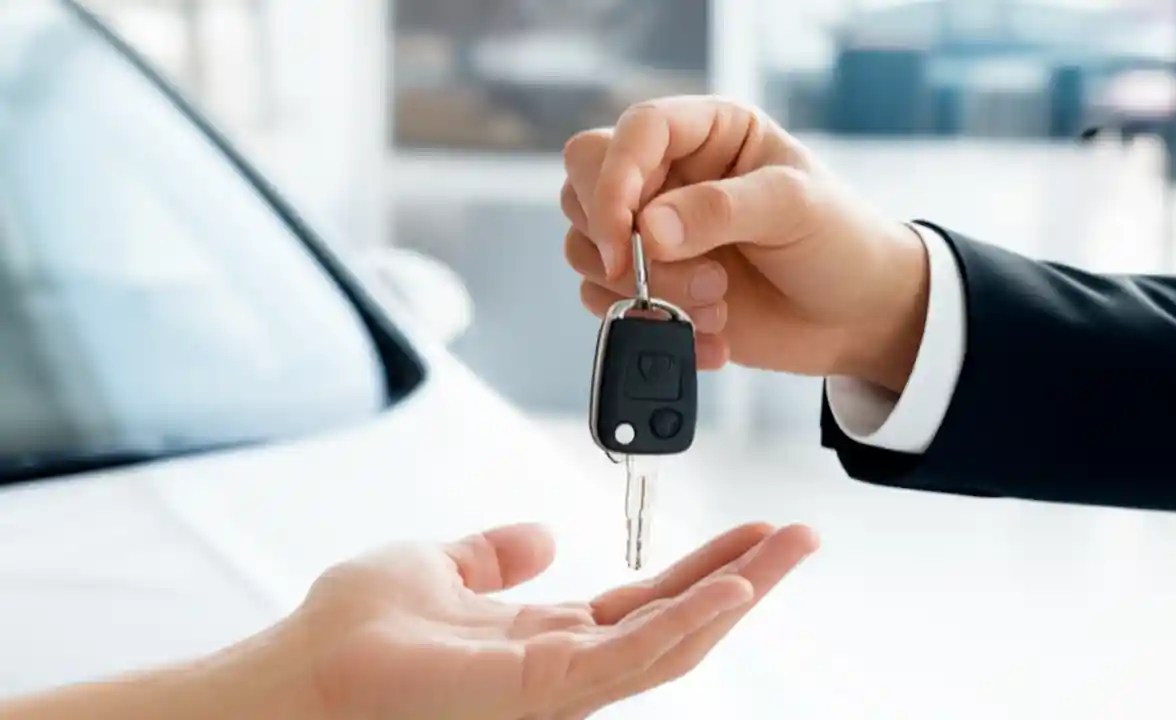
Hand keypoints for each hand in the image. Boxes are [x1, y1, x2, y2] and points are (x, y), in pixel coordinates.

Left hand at [290, 522, 816, 719]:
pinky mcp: (544, 691)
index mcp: (546, 637)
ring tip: (787, 551)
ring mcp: (560, 686)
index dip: (703, 568)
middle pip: (676, 622)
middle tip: (799, 537)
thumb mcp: (440, 565)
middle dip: (743, 580)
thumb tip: (541, 533)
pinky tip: (730, 589)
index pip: (646, 602)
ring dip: (736, 596)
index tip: (751, 533)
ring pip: (673, 643)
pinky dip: (687, 625)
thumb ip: (495, 554)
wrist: (299, 673)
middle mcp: (565, 666)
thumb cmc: (353, 630)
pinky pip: (631, 658)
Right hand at [562, 95, 929, 390]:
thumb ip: (719, 210)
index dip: (617, 177)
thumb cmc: (841, 243)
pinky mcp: (652, 286)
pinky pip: (609, 303)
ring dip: (641, 288)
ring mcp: (656, 235)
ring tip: (715, 304)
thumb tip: (649, 228)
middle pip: (585, 183)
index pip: (635, 132)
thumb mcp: (795, 208)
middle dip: (618, 237)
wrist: (859, 318)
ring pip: (587, 248)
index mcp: (708, 133)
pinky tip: (711, 335)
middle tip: (670, 273)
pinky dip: (649, 325)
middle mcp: (670, 177)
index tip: (626, 232)